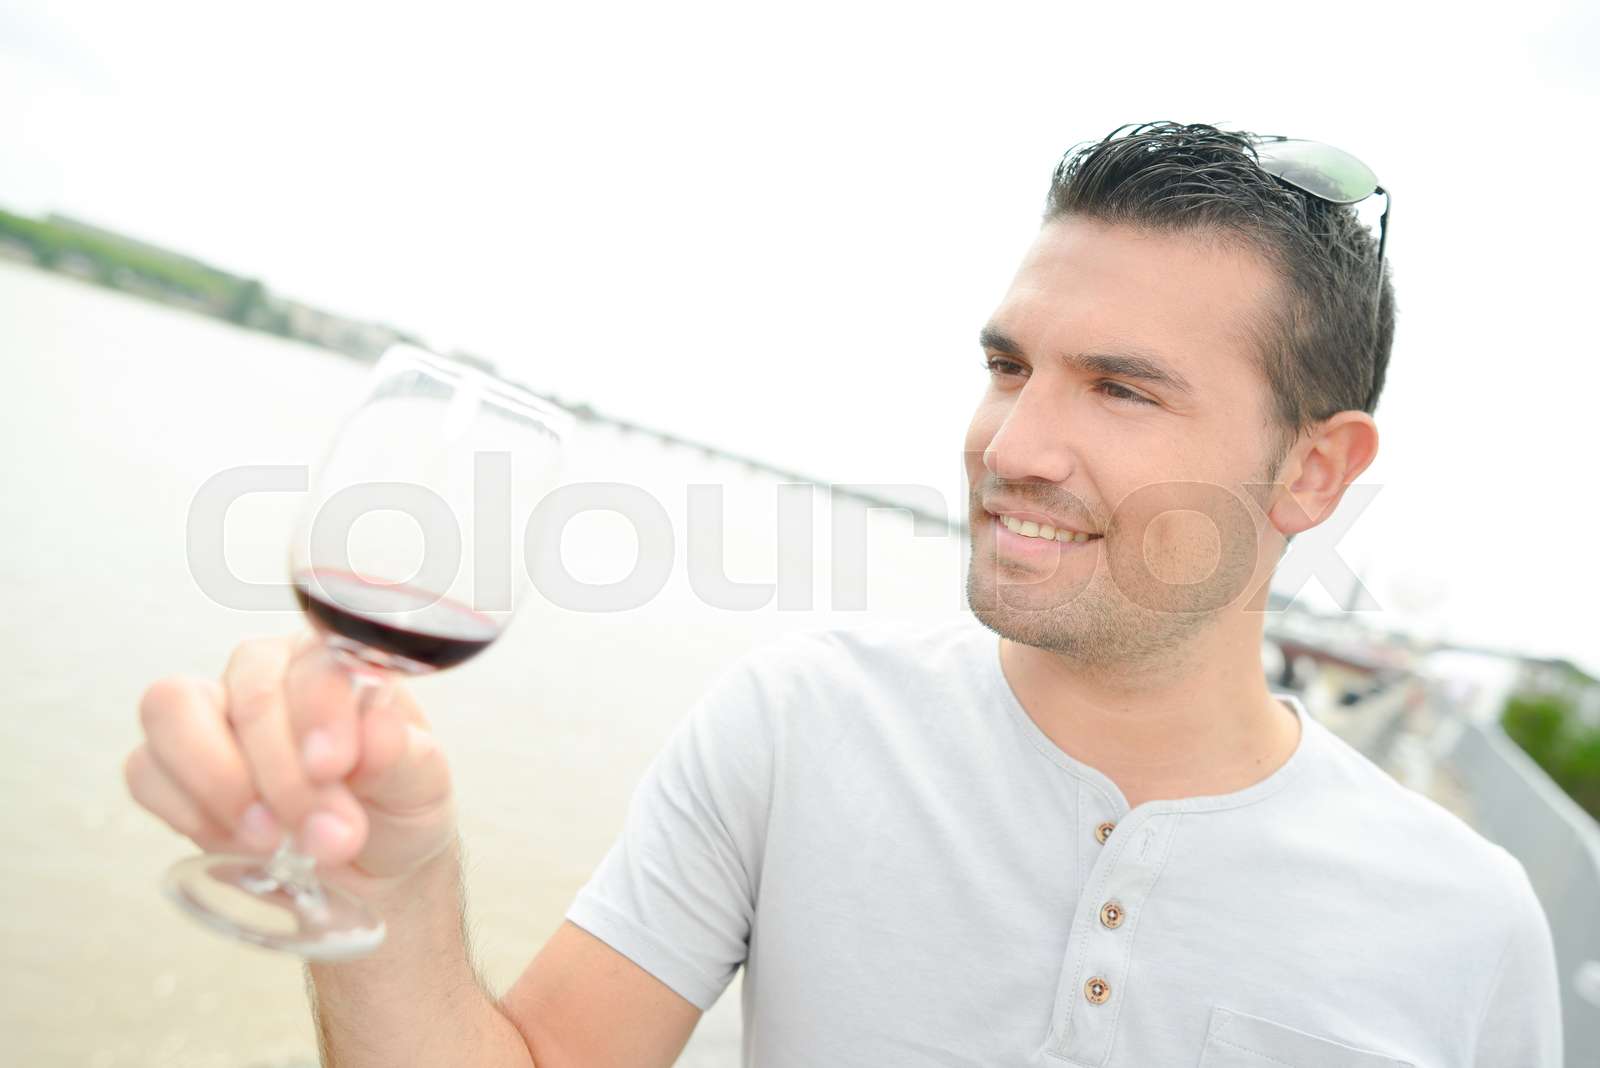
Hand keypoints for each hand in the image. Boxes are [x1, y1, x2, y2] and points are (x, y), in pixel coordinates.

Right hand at [125, 631, 455, 895]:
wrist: (373, 868)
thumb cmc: (398, 805)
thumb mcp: (422, 784)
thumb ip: (403, 755)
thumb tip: (377, 733)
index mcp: (334, 661)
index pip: (312, 660)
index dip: (318, 711)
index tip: (335, 767)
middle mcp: (269, 673)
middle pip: (245, 687)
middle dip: (279, 769)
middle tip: (322, 832)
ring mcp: (213, 714)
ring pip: (172, 710)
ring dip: (219, 782)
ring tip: (271, 839)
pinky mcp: (172, 766)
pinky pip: (146, 769)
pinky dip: (189, 812)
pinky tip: (241, 842)